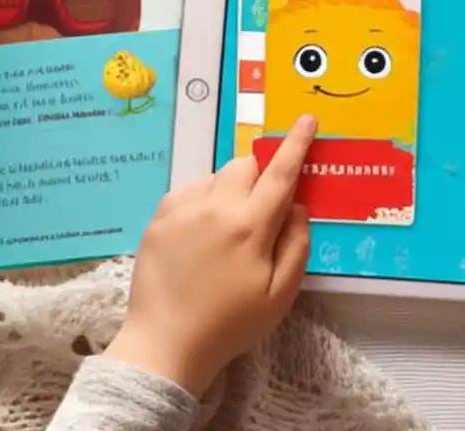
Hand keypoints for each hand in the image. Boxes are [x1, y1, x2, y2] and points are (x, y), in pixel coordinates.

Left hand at [105, 114, 315, 396]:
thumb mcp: (281, 293)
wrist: (165, 344)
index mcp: (250, 226)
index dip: (296, 143)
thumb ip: (296, 244)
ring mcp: (181, 209)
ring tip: (224, 231)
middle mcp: (215, 207)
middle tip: (259, 211)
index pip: (280, 172)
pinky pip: (188, 190)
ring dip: (228, 190)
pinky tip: (199, 235)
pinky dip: (201, 201)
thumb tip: (297, 206)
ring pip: (215, 176)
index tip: (306, 120)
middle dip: (258, 175)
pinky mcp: (158, 218)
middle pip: (244, 164)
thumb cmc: (230, 324)